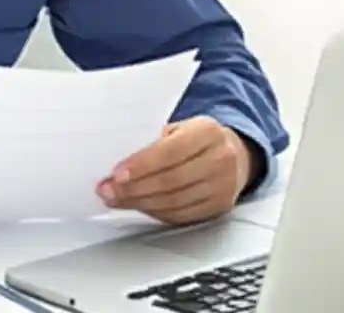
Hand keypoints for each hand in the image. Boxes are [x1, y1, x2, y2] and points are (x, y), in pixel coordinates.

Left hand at [97, 116, 256, 224]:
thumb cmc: (198, 138)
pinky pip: (180, 216)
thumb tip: (120, 168)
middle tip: (108, 190)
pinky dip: (155, 212)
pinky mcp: (219, 207)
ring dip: (139, 203)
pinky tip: (139, 205)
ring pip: (174, 202)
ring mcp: (223, 187)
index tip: (116, 174)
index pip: (170, 152)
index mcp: (208, 132)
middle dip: (133, 188)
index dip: (141, 165)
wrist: (235, 153)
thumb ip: (156, 143)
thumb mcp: (181, 128)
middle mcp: (220, 160)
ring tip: (116, 199)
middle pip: (170, 181)